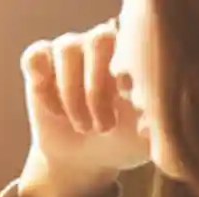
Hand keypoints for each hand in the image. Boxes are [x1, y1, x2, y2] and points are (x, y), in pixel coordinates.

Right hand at [16, 21, 150, 196]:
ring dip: (72, 94)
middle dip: (98, 87)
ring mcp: (70, 53)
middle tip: (104, 128)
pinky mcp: (40, 65)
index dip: (128, 71)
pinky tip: (55, 112)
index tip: (127, 107)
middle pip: (99, 38)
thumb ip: (162, 116)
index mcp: (133, 53)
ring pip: (67, 47)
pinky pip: (35, 57)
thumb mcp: (150, 135)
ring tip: (83, 127)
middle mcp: (102, 45)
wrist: (85, 160)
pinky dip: (43, 87)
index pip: (133, 35)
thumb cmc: (123, 141)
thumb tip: (162, 103)